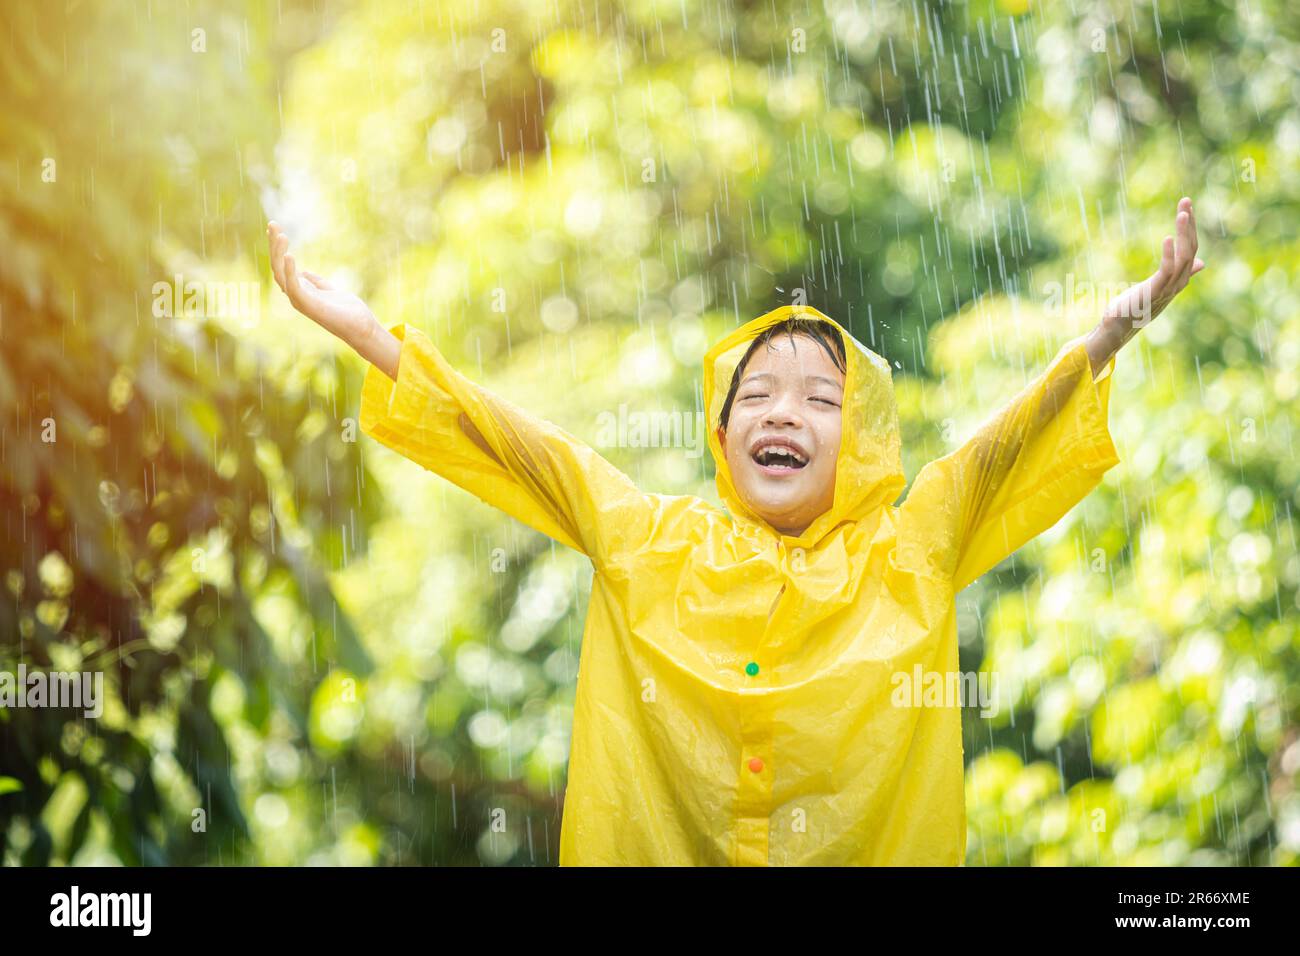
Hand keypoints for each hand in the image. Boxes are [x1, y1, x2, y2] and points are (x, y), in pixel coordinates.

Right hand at [267, 220, 377, 348]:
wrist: (362, 328)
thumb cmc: (348, 312)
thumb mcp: (330, 290)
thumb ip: (318, 282)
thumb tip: (305, 273)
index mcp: (301, 289)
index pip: (282, 264)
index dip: (277, 247)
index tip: (275, 228)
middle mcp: (296, 294)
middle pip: (277, 266)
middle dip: (274, 245)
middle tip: (273, 224)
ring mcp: (300, 300)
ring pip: (280, 274)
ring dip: (278, 254)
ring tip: (281, 235)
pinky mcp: (308, 305)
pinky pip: (294, 287)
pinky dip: (290, 271)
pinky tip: (289, 255)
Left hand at [1101, 197, 1205, 337]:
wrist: (1117, 327)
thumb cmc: (1136, 306)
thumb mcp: (1161, 285)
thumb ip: (1180, 272)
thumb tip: (1201, 263)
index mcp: (1179, 279)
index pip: (1191, 249)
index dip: (1191, 229)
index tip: (1187, 208)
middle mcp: (1178, 283)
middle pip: (1191, 249)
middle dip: (1190, 225)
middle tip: (1186, 201)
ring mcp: (1168, 289)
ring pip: (1184, 257)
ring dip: (1184, 234)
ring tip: (1183, 213)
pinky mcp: (1154, 292)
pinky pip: (1167, 271)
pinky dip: (1169, 254)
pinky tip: (1167, 238)